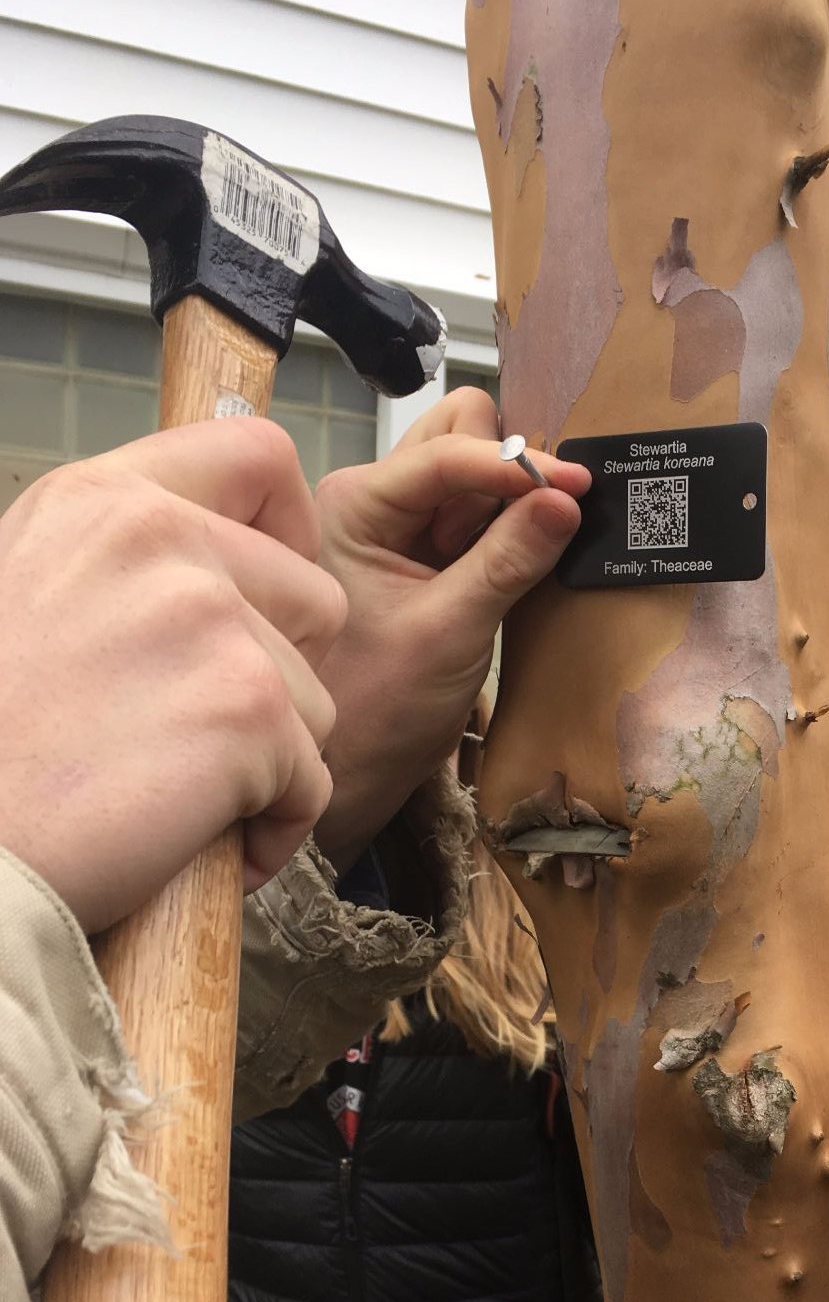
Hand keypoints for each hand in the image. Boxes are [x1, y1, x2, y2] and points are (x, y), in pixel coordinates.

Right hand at [0, 420, 344, 931]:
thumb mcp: (35, 593)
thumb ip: (129, 562)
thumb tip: (225, 561)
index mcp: (104, 499)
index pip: (260, 458)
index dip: (289, 532)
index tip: (269, 598)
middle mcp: (163, 538)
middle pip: (317, 598)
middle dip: (284, 679)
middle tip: (203, 732)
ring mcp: (212, 619)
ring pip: (319, 701)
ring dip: (270, 764)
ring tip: (177, 796)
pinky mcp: (250, 708)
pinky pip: (313, 782)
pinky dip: (272, 830)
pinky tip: (197, 844)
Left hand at [310, 388, 589, 871]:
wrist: (352, 774)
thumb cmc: (377, 710)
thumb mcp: (449, 632)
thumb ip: (508, 562)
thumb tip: (566, 501)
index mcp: (356, 504)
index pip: (447, 452)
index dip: (516, 465)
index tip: (577, 487)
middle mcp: (374, 500)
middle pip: (457, 436)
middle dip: (509, 469)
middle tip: (538, 525)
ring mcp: (403, 527)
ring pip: (474, 475)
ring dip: (513, 500)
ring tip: (527, 554)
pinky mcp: (430, 558)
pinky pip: (480, 517)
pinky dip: (512, 528)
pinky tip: (532, 559)